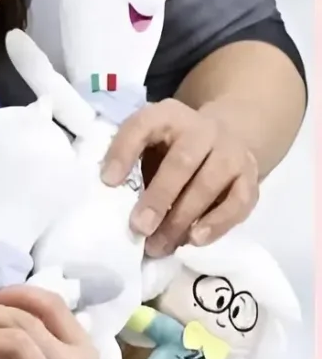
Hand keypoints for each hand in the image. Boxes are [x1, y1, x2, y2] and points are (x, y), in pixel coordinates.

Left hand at [99, 98, 261, 253]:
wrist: (226, 135)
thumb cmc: (175, 145)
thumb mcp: (151, 139)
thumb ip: (135, 159)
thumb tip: (115, 197)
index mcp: (167, 114)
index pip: (141, 126)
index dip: (123, 152)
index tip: (107, 181)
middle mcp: (202, 130)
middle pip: (180, 163)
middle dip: (158, 198)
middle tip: (139, 228)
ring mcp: (231, 153)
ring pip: (208, 186)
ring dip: (183, 219)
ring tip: (161, 244)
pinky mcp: (251, 178)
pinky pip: (237, 204)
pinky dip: (216, 224)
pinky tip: (194, 240)